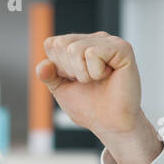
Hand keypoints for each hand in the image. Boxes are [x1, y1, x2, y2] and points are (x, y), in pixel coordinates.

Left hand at [35, 32, 162, 163]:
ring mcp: (109, 42)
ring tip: (98, 80)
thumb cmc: (90, 107)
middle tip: (88, 82)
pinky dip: (95, 72)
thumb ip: (49, 75)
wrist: (110, 124)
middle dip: (70, 70)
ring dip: (83, 74)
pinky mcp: (122, 48)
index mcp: (80, 45)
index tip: (74, 80)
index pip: (52, 44)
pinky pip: (92, 53)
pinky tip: (108, 76)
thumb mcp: (61, 89)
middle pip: (62, 44)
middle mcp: (95, 39)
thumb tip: (42, 66)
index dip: (58, 67)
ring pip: (75, 49)